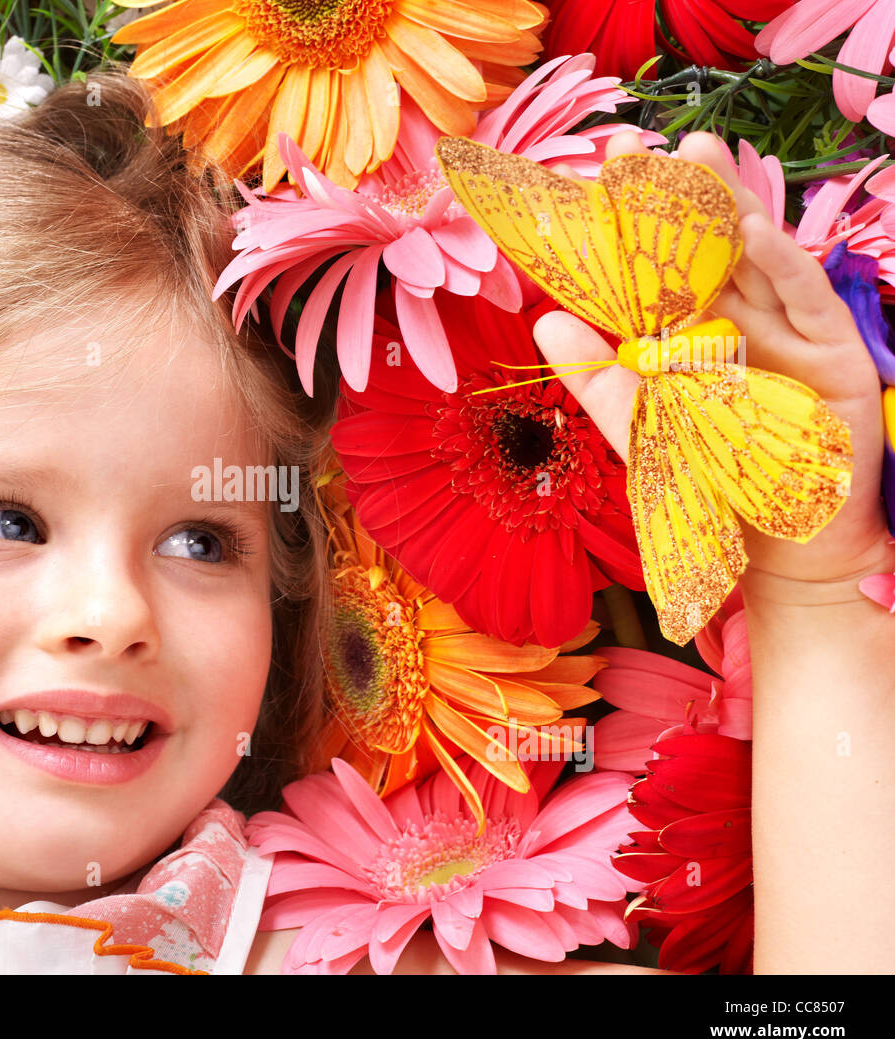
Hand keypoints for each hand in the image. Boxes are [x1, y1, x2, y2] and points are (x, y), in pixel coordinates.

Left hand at [532, 129, 891, 602]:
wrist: (779, 550)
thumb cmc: (710, 488)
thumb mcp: (643, 433)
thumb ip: (598, 381)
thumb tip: (545, 320)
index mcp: (689, 334)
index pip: (656, 268)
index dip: (629, 224)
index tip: (593, 174)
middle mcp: (738, 321)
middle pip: (705, 248)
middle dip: (674, 196)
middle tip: (636, 146)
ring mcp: (788, 331)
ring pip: (756, 258)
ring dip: (727, 208)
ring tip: (695, 156)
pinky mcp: (835, 353)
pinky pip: (806, 300)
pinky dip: (782, 265)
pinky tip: (752, 230)